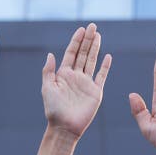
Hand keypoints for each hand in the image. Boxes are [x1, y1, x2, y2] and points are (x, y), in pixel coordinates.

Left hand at [41, 23, 111, 139]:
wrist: (65, 128)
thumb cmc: (53, 110)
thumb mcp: (47, 88)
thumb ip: (49, 71)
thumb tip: (50, 54)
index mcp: (64, 74)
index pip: (71, 53)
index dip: (76, 41)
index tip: (81, 29)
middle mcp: (76, 76)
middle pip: (83, 53)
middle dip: (88, 40)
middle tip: (93, 26)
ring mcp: (86, 83)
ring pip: (92, 61)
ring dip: (95, 48)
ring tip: (98, 35)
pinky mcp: (96, 91)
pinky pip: (102, 76)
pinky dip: (105, 66)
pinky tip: (108, 56)